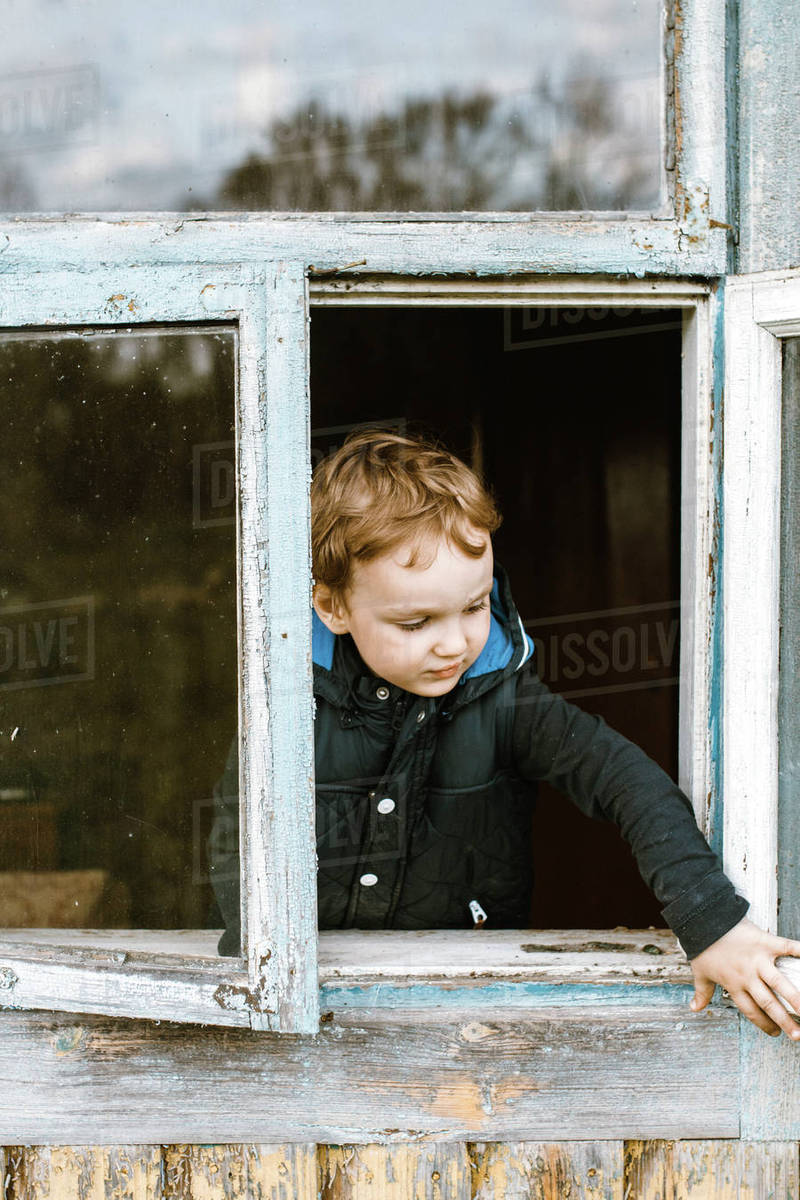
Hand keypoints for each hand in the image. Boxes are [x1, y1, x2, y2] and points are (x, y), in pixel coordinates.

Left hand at [689, 917, 799, 1038]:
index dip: (764, 1025)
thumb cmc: (703, 947)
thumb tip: (694, 1008)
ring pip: (780, 983)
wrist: (703, 919)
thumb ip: (702, 993)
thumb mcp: (700, 973)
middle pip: (768, 1003)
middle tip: (797, 1035)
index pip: (751, 1011)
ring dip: (796, 999)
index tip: (776, 1034)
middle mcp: (747, 976)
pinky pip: (787, 947)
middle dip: (784, 1021)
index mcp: (733, 985)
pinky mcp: (765, 942)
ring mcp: (758, 959)